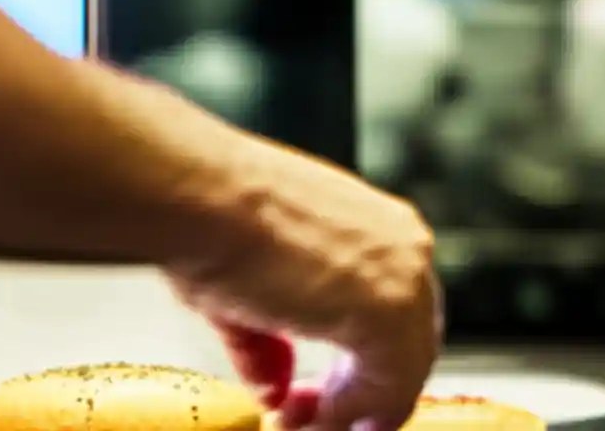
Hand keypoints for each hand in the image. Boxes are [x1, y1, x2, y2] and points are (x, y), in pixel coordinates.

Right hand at [167, 134, 441, 430]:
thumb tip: (273, 385)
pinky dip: (347, 416)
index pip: (394, 313)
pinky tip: (302, 418)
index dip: (355, 366)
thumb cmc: (209, 215)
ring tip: (300, 424)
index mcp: (375, 225)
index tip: (319, 394)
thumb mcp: (246, 286)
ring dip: (350, 412)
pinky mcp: (389, 314)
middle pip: (407, 345)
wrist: (197, 196)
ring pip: (402, 372)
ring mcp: (404, 279)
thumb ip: (273, 343)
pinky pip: (387, 392)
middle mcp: (403, 246)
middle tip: (310, 416)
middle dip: (356, 392)